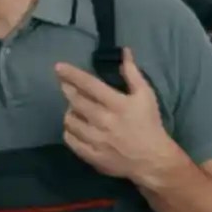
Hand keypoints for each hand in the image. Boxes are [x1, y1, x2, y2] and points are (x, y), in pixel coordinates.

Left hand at [55, 47, 180, 182]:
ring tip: (74, 108)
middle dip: (67, 90)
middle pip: (76, 101)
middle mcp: (104, 121)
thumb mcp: (146, 95)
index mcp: (117, 104)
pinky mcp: (91, 155)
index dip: (72, 74)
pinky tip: (74, 127)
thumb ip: (132, 73)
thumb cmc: (149, 124)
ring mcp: (96, 140)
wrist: (152, 160)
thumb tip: (124, 51)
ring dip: (69, 111)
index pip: (89, 85)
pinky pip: (71, 140)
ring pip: (70, 120)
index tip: (59, 67)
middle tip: (64, 85)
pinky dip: (69, 131)